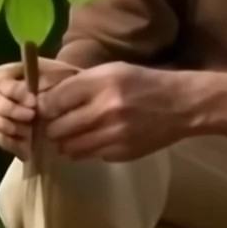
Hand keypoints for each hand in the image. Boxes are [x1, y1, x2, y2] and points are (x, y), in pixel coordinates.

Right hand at [0, 58, 76, 159]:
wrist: (74, 112)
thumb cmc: (67, 89)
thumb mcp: (62, 79)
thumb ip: (45, 83)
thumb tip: (32, 97)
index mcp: (13, 73)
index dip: (11, 90)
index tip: (33, 101)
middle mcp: (0, 90)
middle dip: (8, 109)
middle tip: (31, 116)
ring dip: (7, 125)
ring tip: (30, 131)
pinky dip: (7, 140)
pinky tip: (25, 143)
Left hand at [37, 62, 188, 161]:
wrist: (182, 106)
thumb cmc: (144, 83)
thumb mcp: (113, 71)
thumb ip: (81, 84)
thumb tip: (46, 102)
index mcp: (102, 82)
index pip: (54, 101)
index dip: (44, 106)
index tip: (45, 108)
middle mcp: (105, 110)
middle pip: (56, 129)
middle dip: (53, 127)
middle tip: (59, 122)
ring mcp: (113, 135)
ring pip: (69, 148)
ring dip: (68, 141)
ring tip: (77, 132)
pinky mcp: (121, 153)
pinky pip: (89, 156)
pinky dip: (88, 149)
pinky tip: (98, 138)